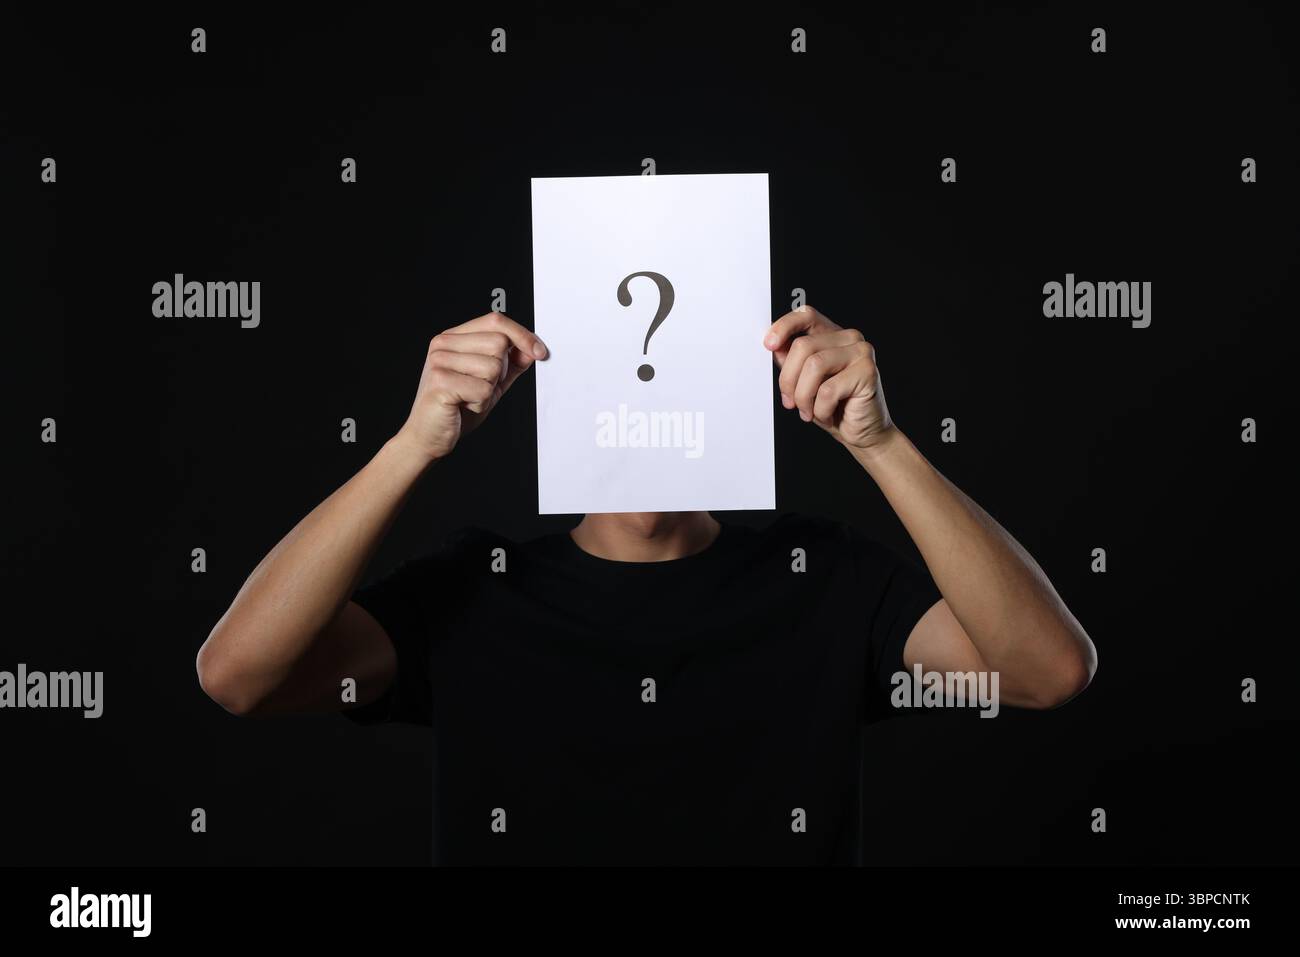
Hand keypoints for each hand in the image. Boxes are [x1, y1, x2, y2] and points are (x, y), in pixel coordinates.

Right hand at [396, 312, 547, 462]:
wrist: (427, 437)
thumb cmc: (456, 409)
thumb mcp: (491, 383)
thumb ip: (512, 364)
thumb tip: (533, 348)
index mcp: (453, 338)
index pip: (496, 321)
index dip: (522, 335)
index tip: (540, 352)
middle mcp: (443, 344)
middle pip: (499, 343)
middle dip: (501, 372)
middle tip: (479, 388)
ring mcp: (439, 361)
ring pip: (494, 367)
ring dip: (489, 390)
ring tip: (469, 398)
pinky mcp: (441, 382)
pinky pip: (483, 390)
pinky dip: (480, 404)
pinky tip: (463, 406)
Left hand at [764, 305, 893, 450]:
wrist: (863, 432)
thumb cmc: (835, 407)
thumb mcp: (804, 383)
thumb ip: (792, 361)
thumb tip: (775, 347)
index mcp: (833, 336)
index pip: (806, 315)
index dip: (784, 326)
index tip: (769, 344)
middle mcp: (849, 339)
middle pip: (803, 346)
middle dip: (789, 380)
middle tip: (790, 402)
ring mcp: (861, 352)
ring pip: (813, 366)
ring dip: (804, 397)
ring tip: (809, 411)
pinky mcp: (867, 372)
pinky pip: (828, 389)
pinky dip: (820, 409)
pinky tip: (827, 415)